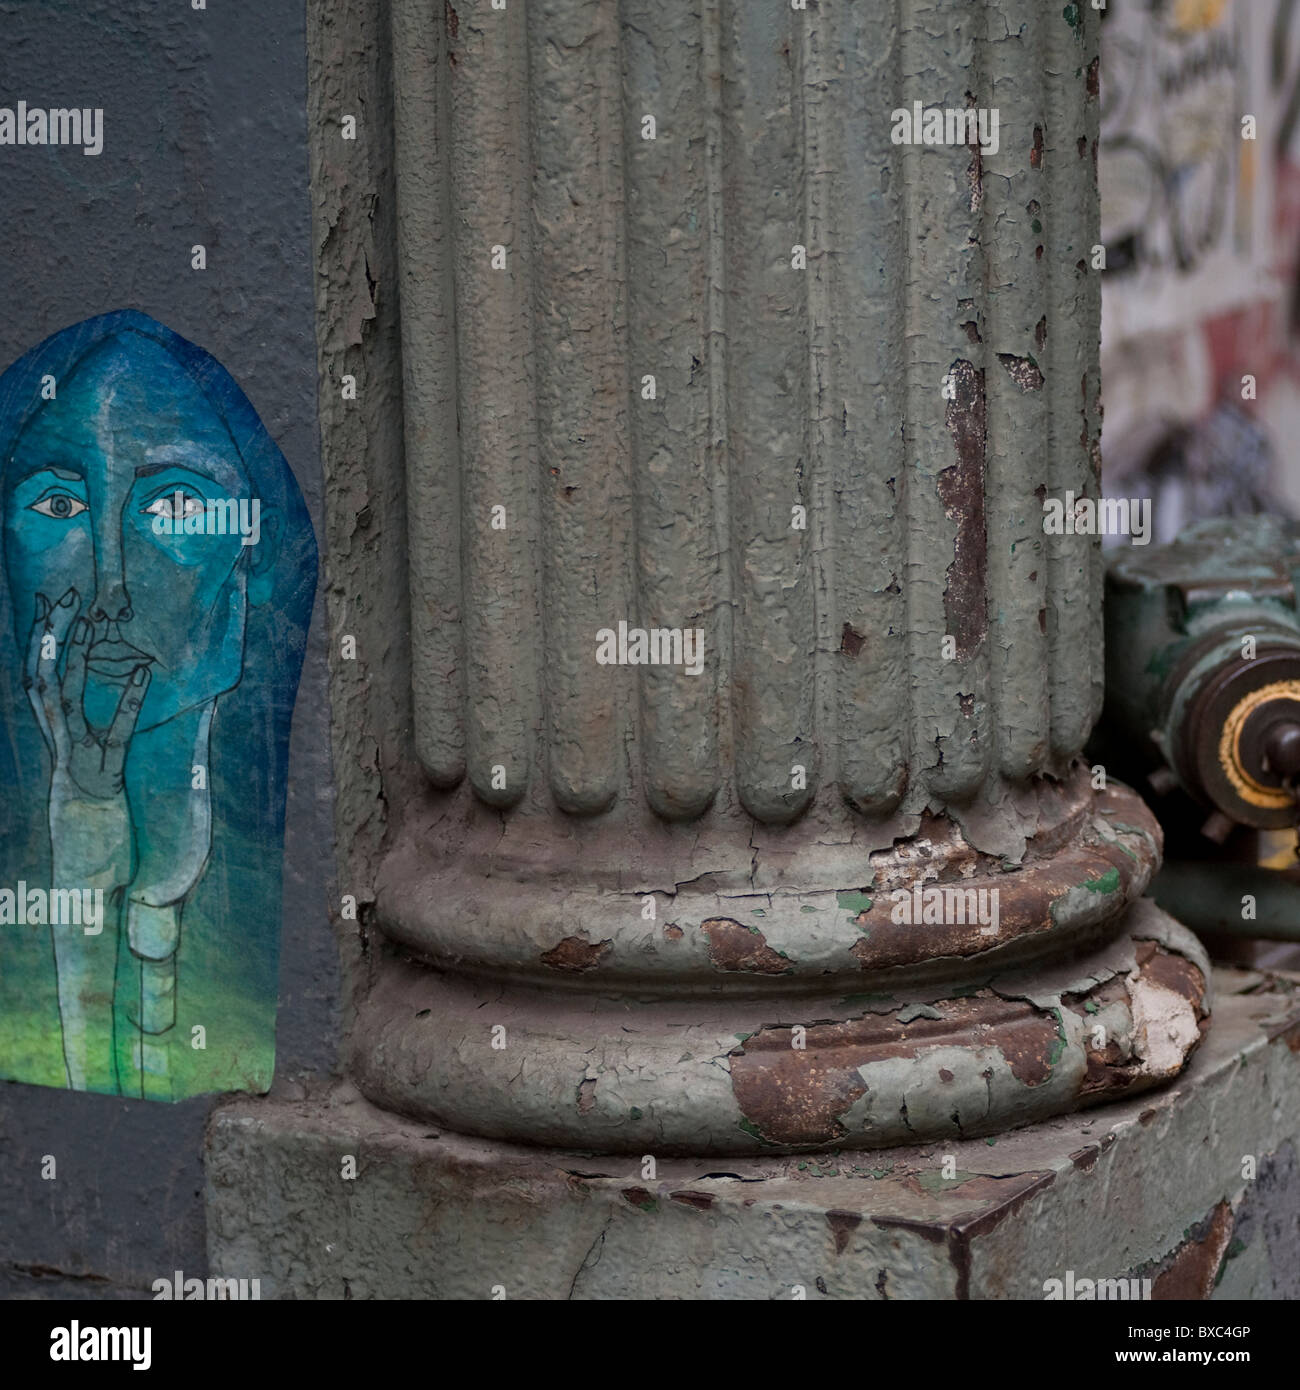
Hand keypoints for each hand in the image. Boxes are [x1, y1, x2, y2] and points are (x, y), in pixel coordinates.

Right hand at [25, 588, 150, 889]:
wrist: (80, 878)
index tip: (51, 604)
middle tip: (63, 594)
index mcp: (56, 742)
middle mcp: (57, 747)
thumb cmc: (89, 826)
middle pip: (42, 679)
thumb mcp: (85, 775)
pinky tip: (144, 674)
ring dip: (75, 659)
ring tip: (89, 621)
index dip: (42, 643)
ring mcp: (74, 762)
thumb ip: (85, 744)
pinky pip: (114, 736)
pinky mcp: (100, 779)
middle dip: (49, 635)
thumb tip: (84, 721)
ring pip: (64, 701)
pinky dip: (127, 704)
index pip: (39, 682)